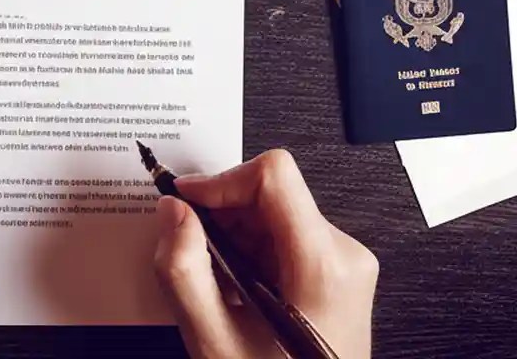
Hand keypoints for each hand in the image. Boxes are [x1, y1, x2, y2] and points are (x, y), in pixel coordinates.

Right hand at [154, 149, 378, 358]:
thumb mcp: (213, 341)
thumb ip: (183, 271)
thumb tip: (172, 212)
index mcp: (322, 265)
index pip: (273, 175)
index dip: (220, 180)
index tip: (185, 201)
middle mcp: (343, 254)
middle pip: (270, 193)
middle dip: (221, 216)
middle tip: (192, 254)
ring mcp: (345, 262)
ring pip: (273, 213)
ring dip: (233, 236)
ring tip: (217, 286)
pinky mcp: (337, 271)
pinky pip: (283, 236)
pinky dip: (249, 252)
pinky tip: (237, 292)